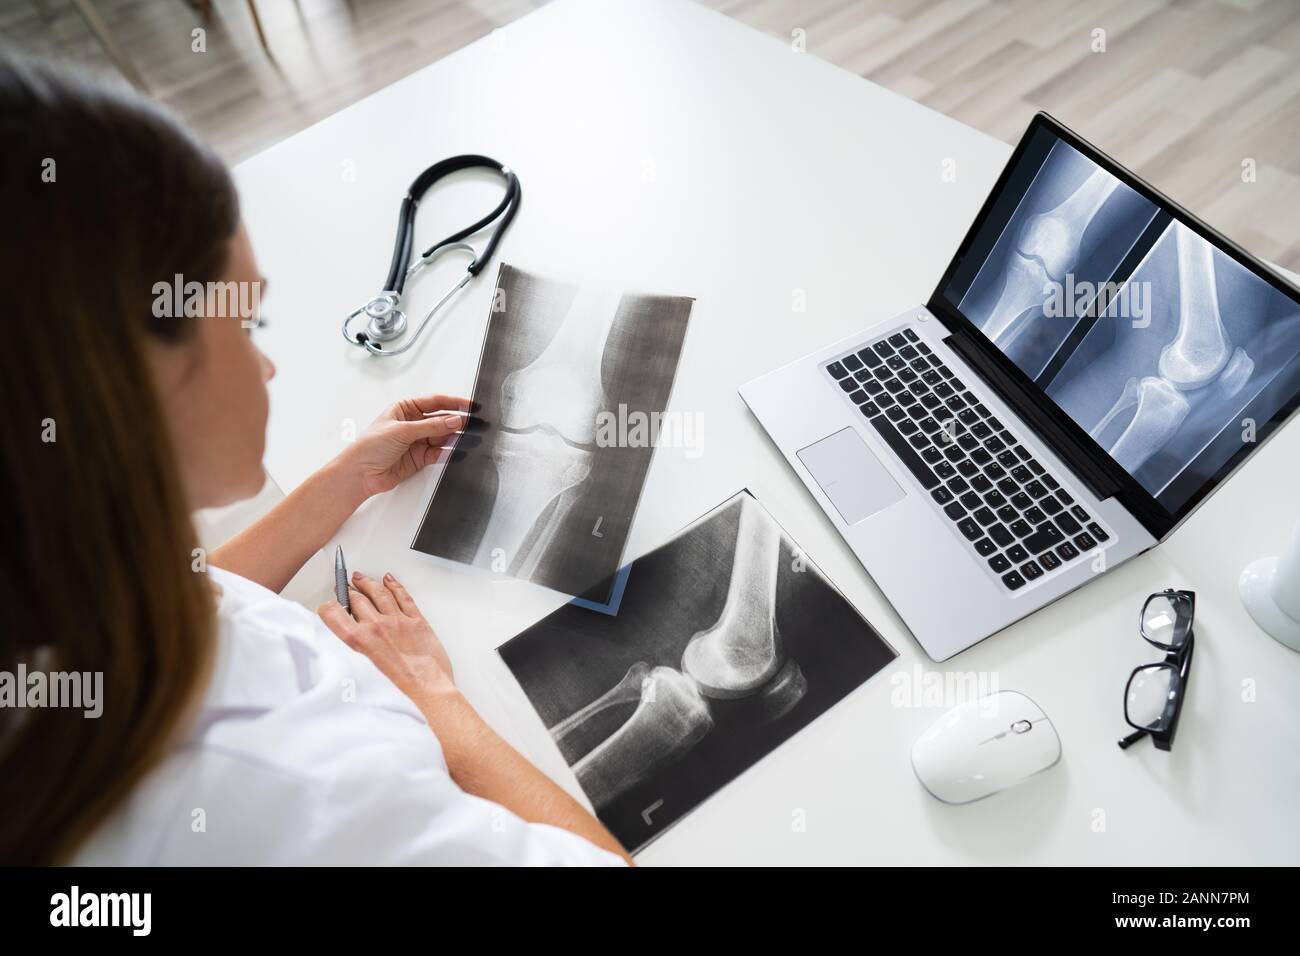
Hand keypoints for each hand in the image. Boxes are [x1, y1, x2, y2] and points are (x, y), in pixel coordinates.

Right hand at [318, 571, 456, 710]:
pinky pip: (404, 597)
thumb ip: (352, 657)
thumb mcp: (363, 676)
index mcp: (359, 641)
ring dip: (369, 583)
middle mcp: (377, 627)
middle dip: (350, 591)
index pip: (334, 614)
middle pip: (358, 598)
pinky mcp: (417, 622)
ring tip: (361, 578)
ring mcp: (398, 621)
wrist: (427, 692)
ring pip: (380, 593)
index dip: (329, 607)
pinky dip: (396, 586)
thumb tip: (345, 649)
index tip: (328, 606)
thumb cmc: (398, 692)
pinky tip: (390, 580)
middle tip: (346, 588)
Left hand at [333, 394, 470, 500]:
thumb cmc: (369, 446)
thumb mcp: (402, 430)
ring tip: (471, 437)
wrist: (360, 473)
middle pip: (441, 419)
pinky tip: (458, 451)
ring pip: (443, 436)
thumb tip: (454, 420)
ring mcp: (417, 440)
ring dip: (456, 437)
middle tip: (475, 423)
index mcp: (405, 408)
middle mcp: (413, 423)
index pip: (435, 402)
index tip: (471, 406)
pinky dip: (450, 452)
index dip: (454, 403)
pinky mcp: (420, 457)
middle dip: (458, 421)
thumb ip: (431, 426)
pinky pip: (440, 453)